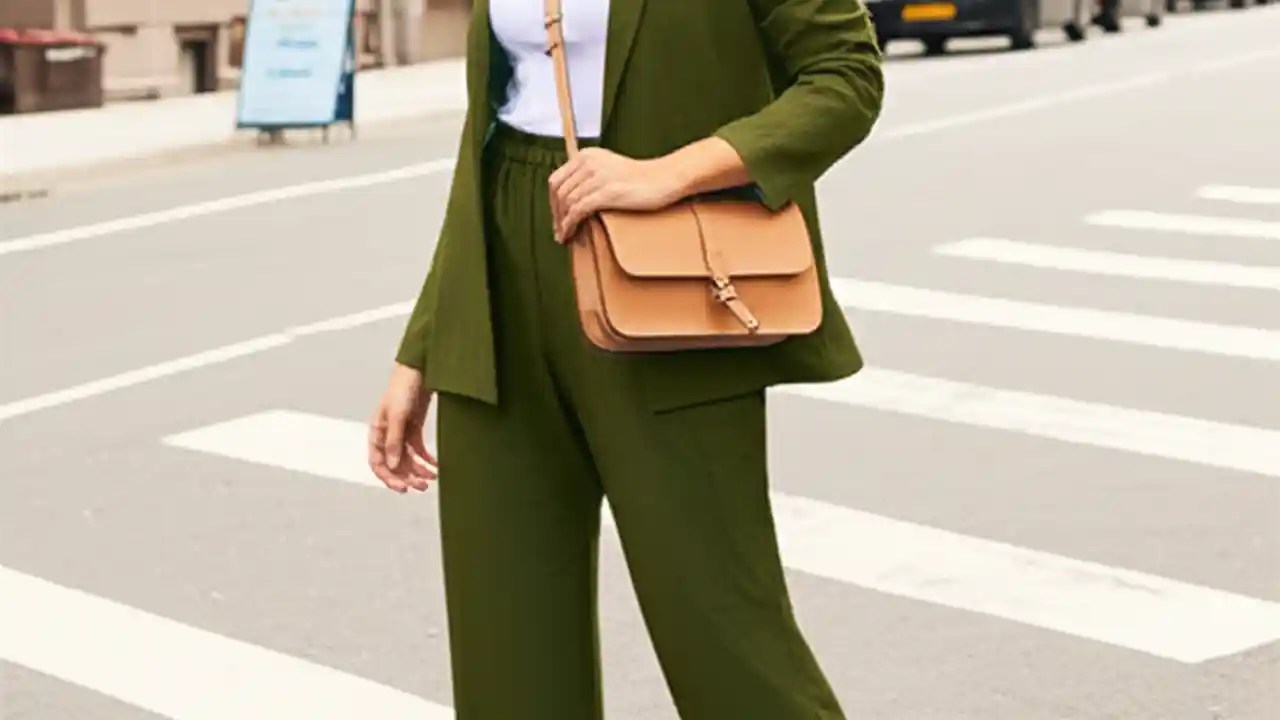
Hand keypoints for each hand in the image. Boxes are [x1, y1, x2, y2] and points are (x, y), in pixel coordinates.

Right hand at [368, 363, 437, 492]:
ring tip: (432, 478)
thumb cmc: (402, 386)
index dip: (388, 478)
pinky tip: (435, 466)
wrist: (420, 369)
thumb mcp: (397, 415)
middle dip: (408, 477)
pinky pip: (418, 450)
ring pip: (408, 459)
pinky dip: (426, 459)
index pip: (378, 463)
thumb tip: (391, 464)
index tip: (403, 488)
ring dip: (418, 470)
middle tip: (422, 486)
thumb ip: (393, 440)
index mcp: (377, 432)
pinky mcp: (414, 427)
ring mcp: (402, 432)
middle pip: (395, 464)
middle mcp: (388, 434)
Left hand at [548, 148, 686, 241]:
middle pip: (559, 193)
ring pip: (567, 203)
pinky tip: (569, 235)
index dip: (552, 203)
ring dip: (562, 223)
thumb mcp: (609, 167)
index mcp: (586, 155)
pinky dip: (569, 225)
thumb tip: (571, 199)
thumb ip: (589, 175)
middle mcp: (589, 162)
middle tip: (559, 232)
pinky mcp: (607, 192)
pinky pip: (578, 210)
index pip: (557, 180)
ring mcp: (597, 176)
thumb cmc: (641, 178)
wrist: (665, 178)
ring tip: (564, 237)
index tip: (556, 218)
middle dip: (555, 215)